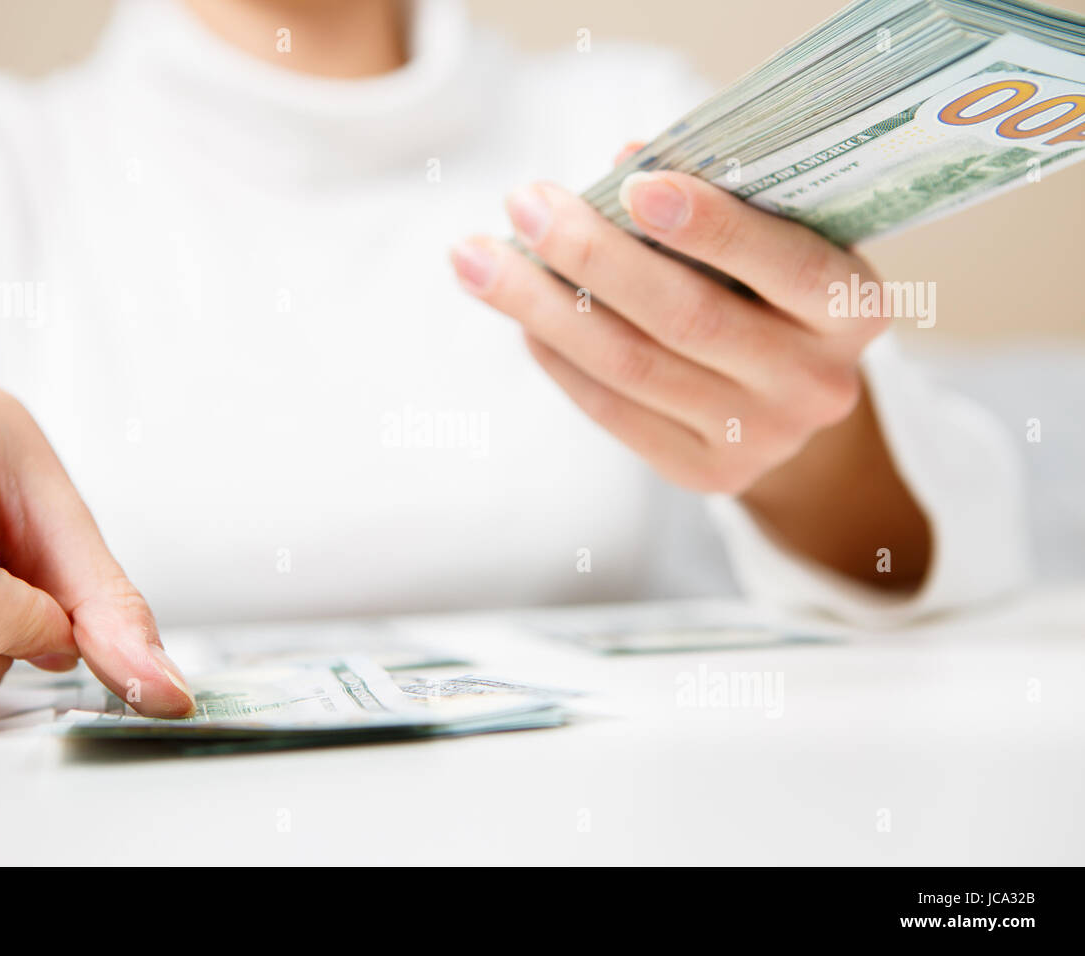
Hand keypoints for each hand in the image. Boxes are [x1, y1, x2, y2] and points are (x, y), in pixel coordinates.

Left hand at [451, 169, 888, 495]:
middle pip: (686, 318)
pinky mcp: (708, 475)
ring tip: (480, 259)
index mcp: (852, 309)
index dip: (711, 227)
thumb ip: (716, 201)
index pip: (785, 266)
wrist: (795, 400)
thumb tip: (623, 163)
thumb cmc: (775, 293)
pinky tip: (520, 316)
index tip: (633, 182)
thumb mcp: (774, 240)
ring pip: (631, 367)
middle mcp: (816, 384)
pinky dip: (558, 357)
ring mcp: (761, 438)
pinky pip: (613, 411)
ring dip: (542, 308)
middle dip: (594, 256)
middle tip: (525, 204)